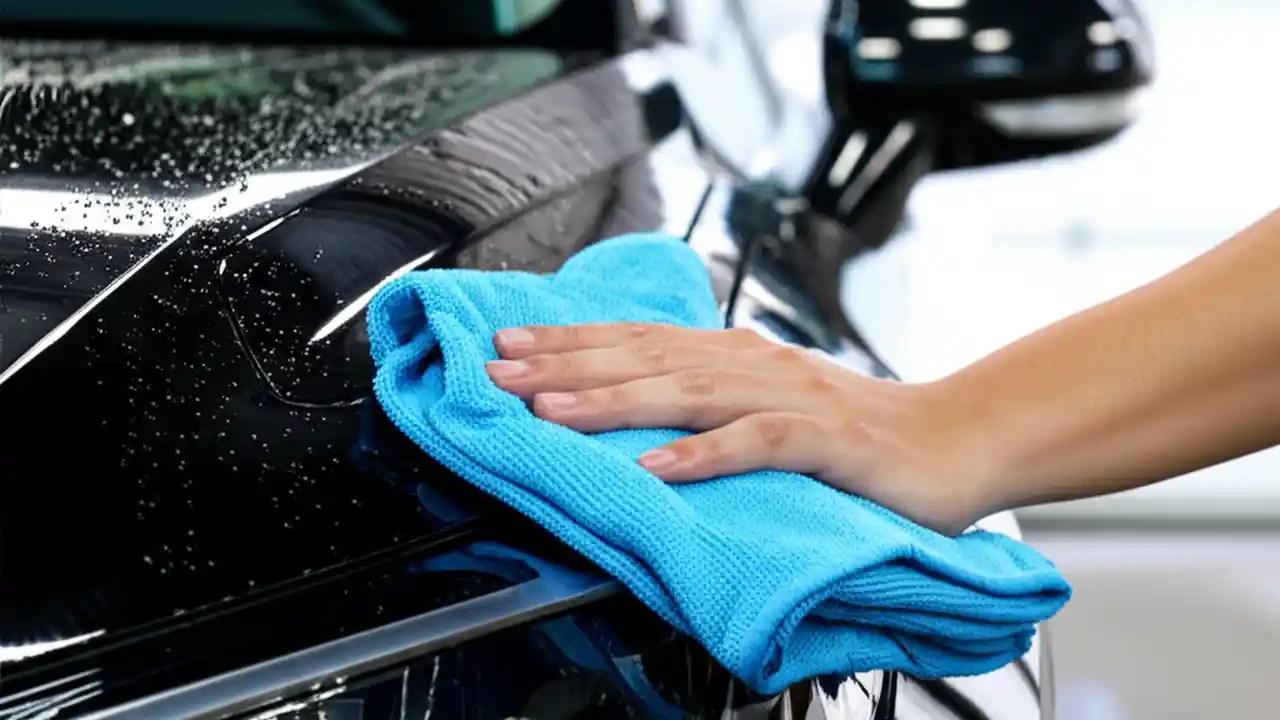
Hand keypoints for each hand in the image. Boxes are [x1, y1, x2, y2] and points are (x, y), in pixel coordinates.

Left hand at [485, 322, 986, 534]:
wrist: (952, 440)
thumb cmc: (857, 430)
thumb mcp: (771, 402)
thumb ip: (710, 395)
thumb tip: (634, 398)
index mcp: (737, 353)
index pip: (639, 338)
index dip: (571, 341)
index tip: (508, 347)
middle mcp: (756, 363)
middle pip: (649, 356)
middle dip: (569, 364)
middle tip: (502, 372)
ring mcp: (793, 397)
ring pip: (690, 391)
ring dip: (616, 400)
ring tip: (553, 413)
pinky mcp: (829, 440)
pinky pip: (760, 443)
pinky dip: (706, 454)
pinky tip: (659, 467)